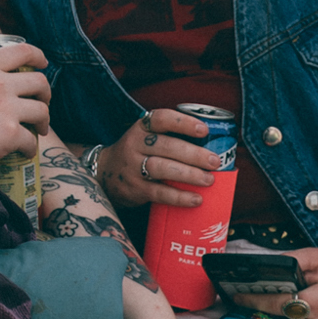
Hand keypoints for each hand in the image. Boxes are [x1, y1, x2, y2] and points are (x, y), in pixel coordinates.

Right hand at [0, 42, 50, 172]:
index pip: (21, 52)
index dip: (37, 56)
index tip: (42, 64)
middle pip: (40, 83)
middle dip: (45, 95)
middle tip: (40, 106)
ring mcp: (5, 108)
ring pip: (41, 112)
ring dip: (43, 123)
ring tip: (38, 132)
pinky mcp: (8, 134)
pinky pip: (31, 141)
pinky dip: (30, 149)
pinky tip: (23, 153)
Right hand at [97, 108, 221, 208]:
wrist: (103, 174)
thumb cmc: (136, 154)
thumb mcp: (145, 138)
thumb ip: (170, 138)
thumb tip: (212, 147)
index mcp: (141, 128)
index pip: (161, 119)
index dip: (183, 123)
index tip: (204, 130)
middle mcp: (134, 145)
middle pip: (166, 146)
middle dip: (194, 154)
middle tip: (215, 162)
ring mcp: (132, 167)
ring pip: (162, 168)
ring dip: (189, 174)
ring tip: (209, 180)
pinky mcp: (134, 189)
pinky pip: (159, 192)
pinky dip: (179, 196)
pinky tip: (196, 199)